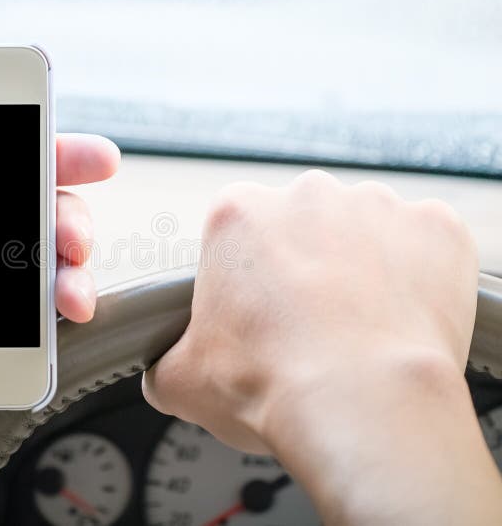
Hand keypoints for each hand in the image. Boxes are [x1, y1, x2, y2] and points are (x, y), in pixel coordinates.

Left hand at [0, 56, 118, 523]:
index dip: (20, 145)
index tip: (62, 141)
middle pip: (12, 205)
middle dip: (59, 202)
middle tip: (76, 219)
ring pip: (30, 258)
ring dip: (67, 256)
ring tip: (73, 270)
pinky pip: (27, 314)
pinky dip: (58, 306)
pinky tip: (69, 306)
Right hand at [143, 170, 501, 523]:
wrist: (362, 405)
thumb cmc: (274, 385)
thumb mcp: (182, 381)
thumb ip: (165, 362)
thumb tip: (165, 371)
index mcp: (238, 215)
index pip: (237, 229)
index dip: (246, 273)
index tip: (257, 307)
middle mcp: (306, 196)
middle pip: (301, 224)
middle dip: (303, 262)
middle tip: (306, 320)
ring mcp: (376, 206)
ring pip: (362, 230)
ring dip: (359, 264)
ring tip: (356, 324)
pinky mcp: (435, 228)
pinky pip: (422, 243)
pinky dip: (416, 273)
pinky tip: (399, 316)